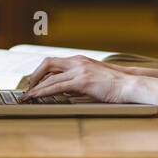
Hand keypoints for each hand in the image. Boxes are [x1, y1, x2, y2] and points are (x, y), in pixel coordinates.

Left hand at [22, 55, 142, 104]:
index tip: (34, 82)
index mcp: (80, 60)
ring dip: (36, 87)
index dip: (41, 72)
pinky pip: (57, 86)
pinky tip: (37, 97)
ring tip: (27, 96)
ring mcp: (80, 70)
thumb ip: (79, 81)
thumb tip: (67, 91)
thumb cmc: (115, 85)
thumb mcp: (94, 79)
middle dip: (34, 76)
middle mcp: (78, 61)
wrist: (130, 85)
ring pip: (49, 77)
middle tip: (27, 88)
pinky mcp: (82, 81)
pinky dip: (44, 92)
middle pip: (47, 63)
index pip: (54, 62)